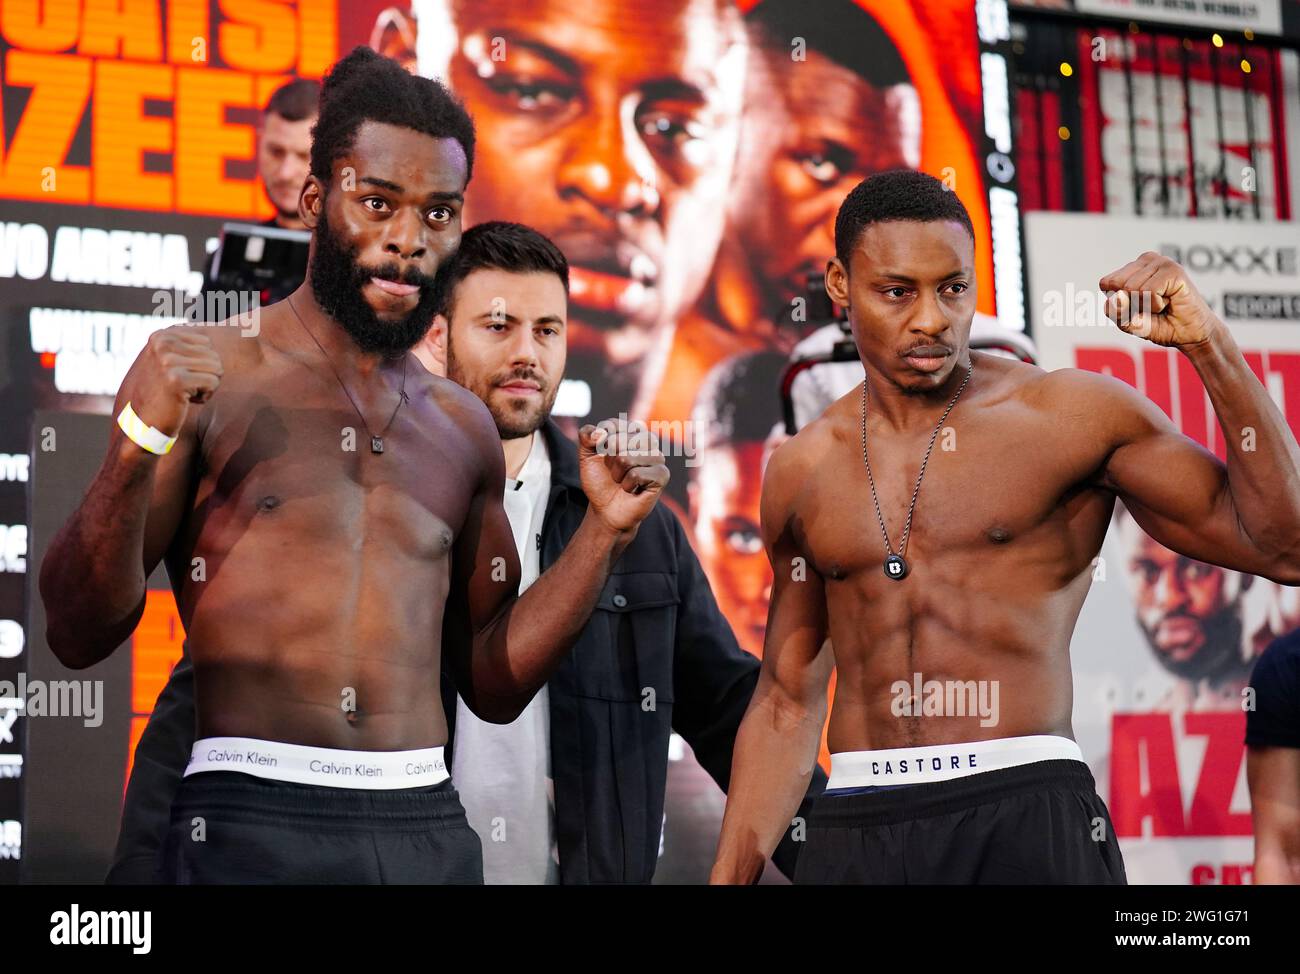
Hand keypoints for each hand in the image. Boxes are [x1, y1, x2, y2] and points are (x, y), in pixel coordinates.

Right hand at [126, 326, 223, 435]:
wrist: (139, 423)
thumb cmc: (159, 393)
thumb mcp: (165, 360)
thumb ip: (182, 343)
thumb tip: (220, 323)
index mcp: (162, 334)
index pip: (207, 342)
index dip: (200, 363)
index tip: (178, 375)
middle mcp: (163, 343)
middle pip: (214, 354)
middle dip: (204, 375)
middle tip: (180, 387)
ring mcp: (168, 360)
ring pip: (217, 368)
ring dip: (205, 386)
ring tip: (181, 393)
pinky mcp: (176, 379)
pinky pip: (213, 383)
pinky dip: (205, 396)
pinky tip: (184, 401)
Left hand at [578, 418, 669, 534]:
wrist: (606, 509)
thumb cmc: (600, 480)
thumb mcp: (586, 455)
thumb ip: (586, 436)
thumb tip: (601, 432)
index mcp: (631, 430)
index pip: (612, 425)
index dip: (599, 444)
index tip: (602, 456)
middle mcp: (647, 440)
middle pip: (618, 441)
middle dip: (608, 461)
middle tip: (614, 471)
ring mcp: (657, 456)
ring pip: (627, 458)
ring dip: (617, 474)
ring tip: (622, 480)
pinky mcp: (662, 474)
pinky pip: (636, 474)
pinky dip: (627, 485)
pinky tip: (632, 489)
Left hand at [1099, 253, 1220, 348]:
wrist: (1189, 334)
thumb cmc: (1159, 324)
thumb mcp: (1128, 322)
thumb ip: (1116, 311)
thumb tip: (1118, 296)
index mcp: (1130, 269)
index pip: (1106, 284)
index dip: (1119, 303)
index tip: (1137, 307)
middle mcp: (1144, 260)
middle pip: (1117, 285)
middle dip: (1131, 304)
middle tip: (1151, 307)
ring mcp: (1160, 262)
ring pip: (1132, 288)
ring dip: (1146, 305)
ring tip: (1162, 304)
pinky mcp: (1173, 270)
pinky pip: (1148, 291)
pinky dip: (1156, 304)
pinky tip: (1169, 301)